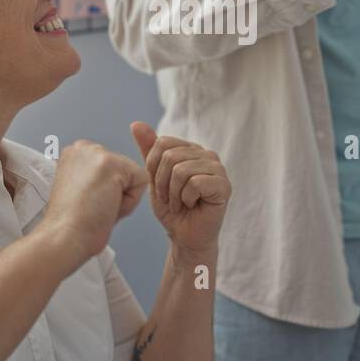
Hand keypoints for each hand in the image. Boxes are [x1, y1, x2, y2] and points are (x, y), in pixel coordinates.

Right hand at [37, 140, 147, 262]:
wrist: (64, 237)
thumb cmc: (70, 224)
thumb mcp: (79, 190)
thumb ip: (96, 179)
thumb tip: (115, 183)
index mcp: (74, 154)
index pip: (112, 168)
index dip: (106, 191)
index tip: (86, 203)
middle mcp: (83, 147)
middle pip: (124, 170)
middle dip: (115, 192)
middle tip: (93, 207)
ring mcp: (96, 153)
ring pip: (133, 176)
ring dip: (123, 198)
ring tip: (99, 208)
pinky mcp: (111, 163)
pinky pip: (141, 181)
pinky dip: (130, 202)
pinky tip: (107, 207)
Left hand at [130, 122, 228, 258]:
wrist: (184, 236)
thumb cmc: (172, 208)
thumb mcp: (154, 177)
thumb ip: (149, 151)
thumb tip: (136, 124)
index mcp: (191, 149)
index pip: (163, 143)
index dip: (153, 166)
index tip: (158, 185)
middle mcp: (207, 155)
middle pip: (170, 156)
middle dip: (162, 183)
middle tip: (169, 199)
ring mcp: (218, 169)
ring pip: (181, 170)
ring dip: (173, 193)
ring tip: (179, 203)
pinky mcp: (224, 185)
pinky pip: (195, 183)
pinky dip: (186, 198)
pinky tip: (192, 205)